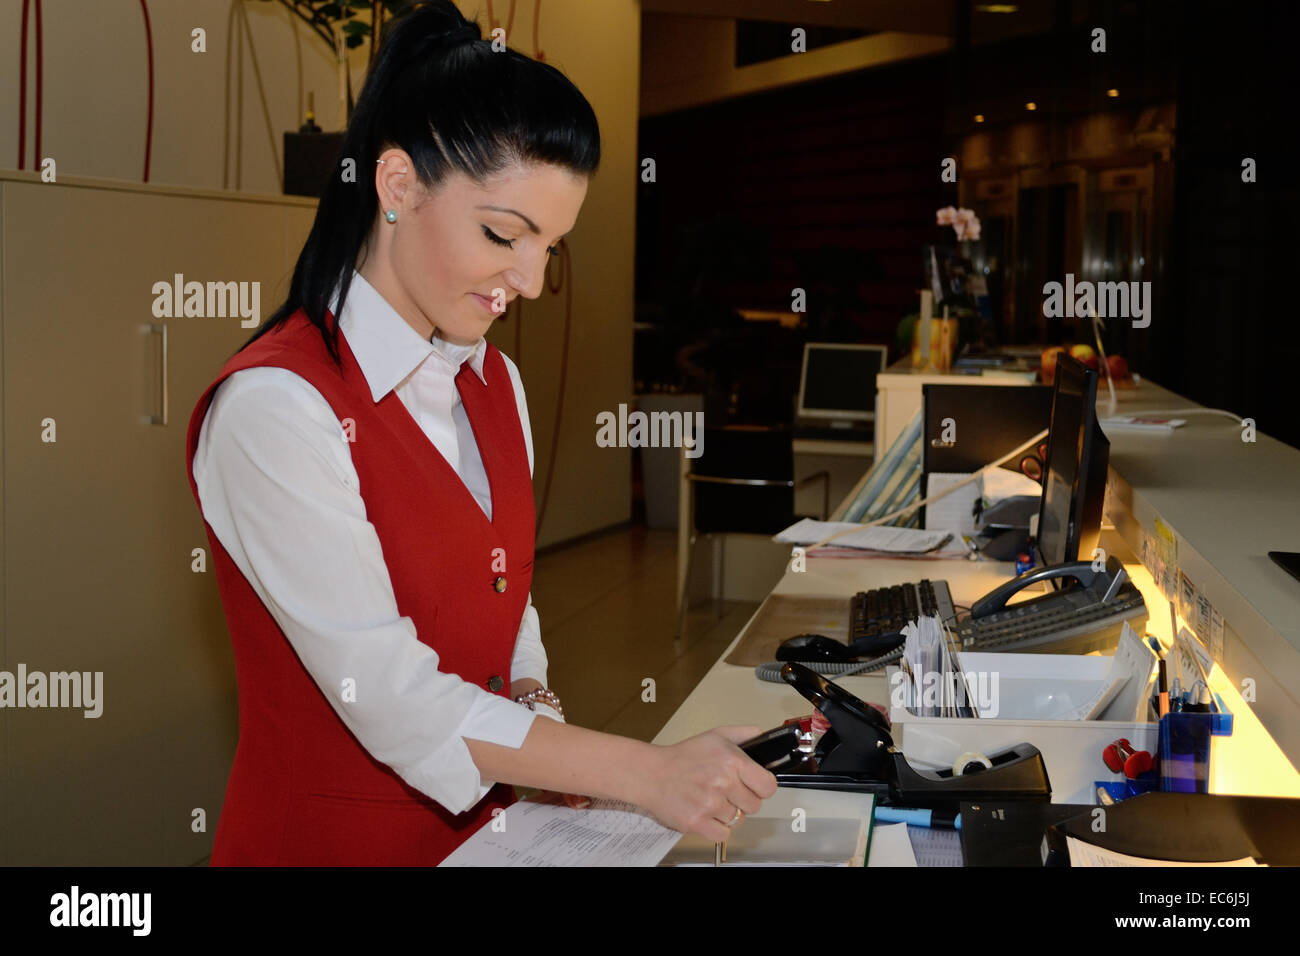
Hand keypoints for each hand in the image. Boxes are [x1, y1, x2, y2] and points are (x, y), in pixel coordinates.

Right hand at [639, 726, 777, 842]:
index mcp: (732, 761)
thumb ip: (745, 735)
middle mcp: (723, 783)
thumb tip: (765, 740)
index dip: (761, 787)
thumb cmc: (683, 756)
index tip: (753, 786)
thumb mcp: (715, 736)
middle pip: (754, 806)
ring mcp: (710, 804)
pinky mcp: (697, 822)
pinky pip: (723, 834)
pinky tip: (706, 813)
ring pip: (738, 820)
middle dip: (743, 800)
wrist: (651, 774)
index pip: (768, 786)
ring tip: (710, 799)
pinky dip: (716, 827)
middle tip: (726, 791)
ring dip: (727, 813)